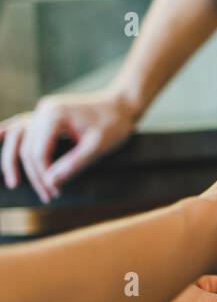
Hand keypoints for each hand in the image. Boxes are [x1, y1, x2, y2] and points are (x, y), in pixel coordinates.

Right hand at [0, 90, 137, 202]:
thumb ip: (74, 164)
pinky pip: (21, 126)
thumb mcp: (98, 147)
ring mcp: (42, 111)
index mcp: (55, 115)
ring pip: (17, 137)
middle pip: (26, 148)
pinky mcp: (44, 116)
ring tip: (13, 183)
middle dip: (34, 175)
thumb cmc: (113, 124)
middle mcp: (43, 110)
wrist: (122, 105)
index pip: (38, 152)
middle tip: (48, 196)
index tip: (55, 193)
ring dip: (14, 161)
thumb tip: (50, 182)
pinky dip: (8, 136)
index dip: (43, 176)